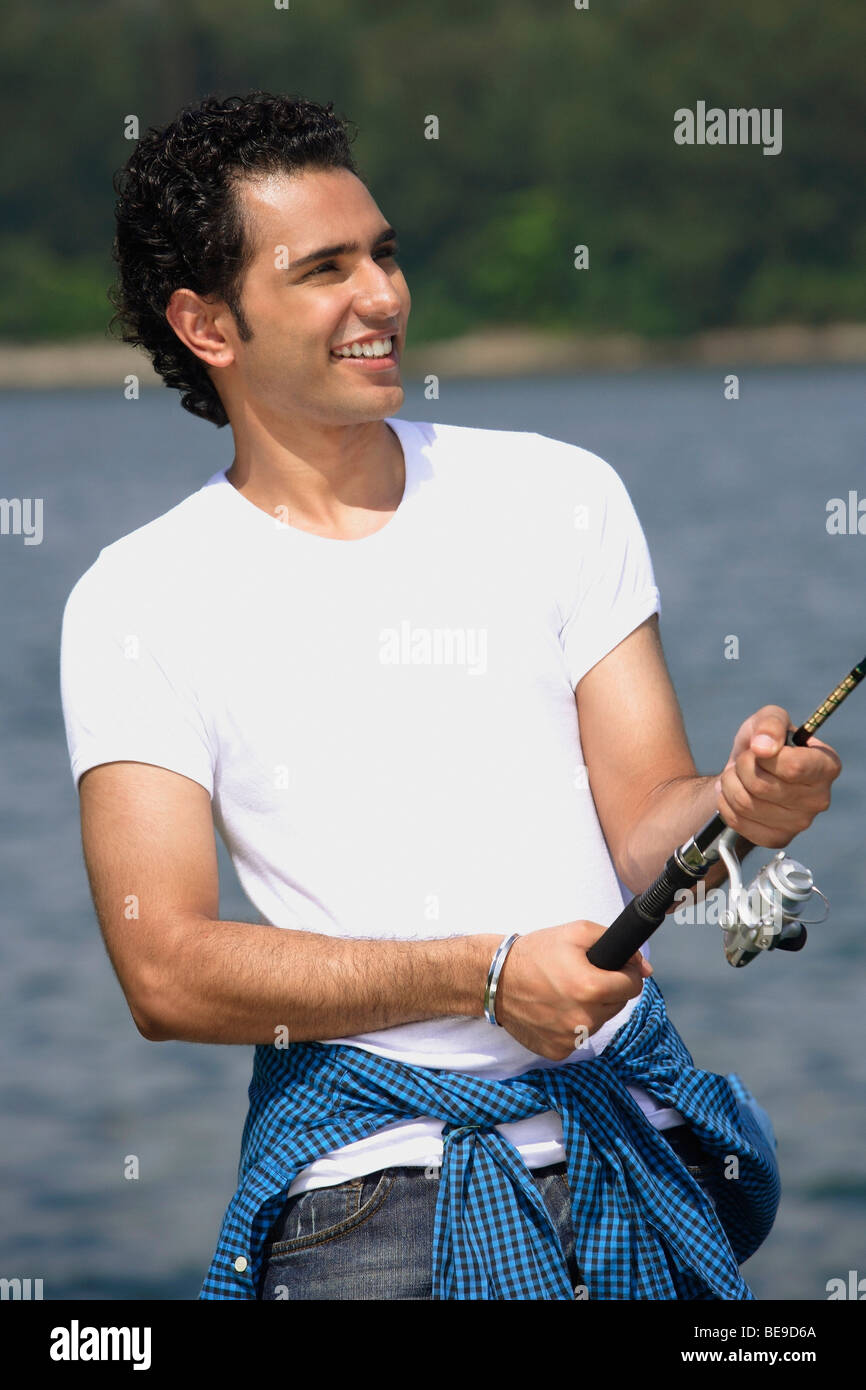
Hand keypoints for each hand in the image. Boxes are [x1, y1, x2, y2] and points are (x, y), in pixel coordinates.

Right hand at [494, 920, 651, 1060]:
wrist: (495, 979)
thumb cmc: (536, 952)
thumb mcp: (577, 932)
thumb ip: (616, 943)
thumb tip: (645, 968)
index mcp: (591, 988)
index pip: (633, 986)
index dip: (626, 973)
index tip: (614, 969)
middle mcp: (584, 1018)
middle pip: (617, 1005)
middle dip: (607, 990)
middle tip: (582, 976)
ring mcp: (570, 1039)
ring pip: (599, 1022)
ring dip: (591, 1008)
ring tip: (566, 992)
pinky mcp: (557, 1051)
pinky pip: (579, 1038)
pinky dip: (572, 1025)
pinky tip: (555, 1009)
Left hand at [714, 705, 841, 848]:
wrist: (747, 773)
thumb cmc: (763, 744)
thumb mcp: (768, 719)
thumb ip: (770, 723)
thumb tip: (763, 747)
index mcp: (827, 766)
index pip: (792, 767)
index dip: (763, 756)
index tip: (756, 748)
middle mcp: (819, 798)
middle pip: (762, 785)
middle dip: (742, 767)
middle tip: (743, 760)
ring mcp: (800, 823)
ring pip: (746, 803)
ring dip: (730, 784)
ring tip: (735, 776)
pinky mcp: (778, 838)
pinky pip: (738, 822)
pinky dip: (726, 804)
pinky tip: (733, 794)